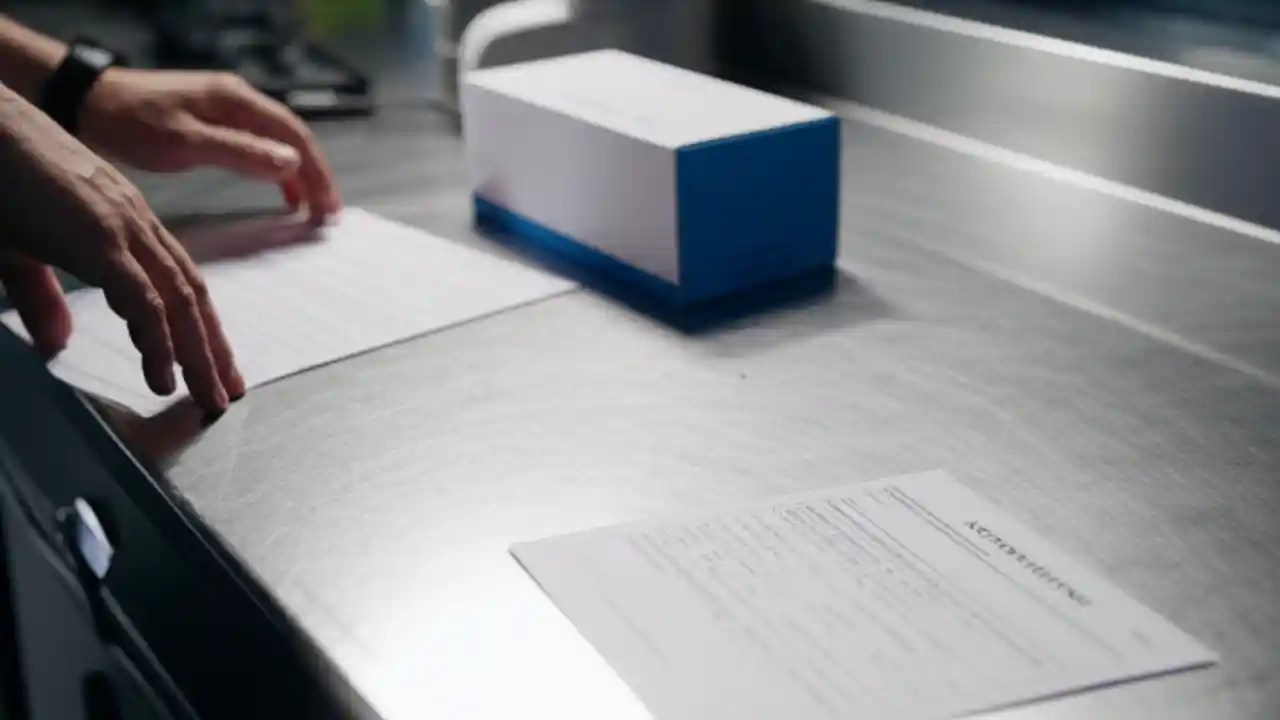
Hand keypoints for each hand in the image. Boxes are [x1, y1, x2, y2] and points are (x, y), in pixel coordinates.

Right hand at [0, 88, 242, 411]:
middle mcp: (133, 222)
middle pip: (190, 294)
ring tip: (209, 396)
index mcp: (122, 221)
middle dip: (212, 348)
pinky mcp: (98, 236)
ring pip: (179, 300)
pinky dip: (157, 340)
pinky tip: (163, 376)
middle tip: (227, 393)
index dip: (200, 325)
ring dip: (198, 354)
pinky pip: (142, 297)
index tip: (213, 365)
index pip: (177, 281)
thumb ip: (42, 294)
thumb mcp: (17, 247)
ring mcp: (120, 226)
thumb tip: (58, 340)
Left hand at [79, 69, 340, 219]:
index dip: (317, 170)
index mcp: (237, 100)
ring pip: (277, 143)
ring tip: (310, 208)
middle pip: (292, 138)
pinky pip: (258, 146)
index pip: (294, 134)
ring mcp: (226, 110)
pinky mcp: (213, 122)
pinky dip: (275, 171)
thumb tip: (292, 163)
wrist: (88, 103)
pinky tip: (279, 193)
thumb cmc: (130, 122)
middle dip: (315, 176)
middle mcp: (238, 100)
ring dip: (298, 175)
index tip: (328, 205)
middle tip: (326, 214)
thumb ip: (240, 152)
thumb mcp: (185, 142)